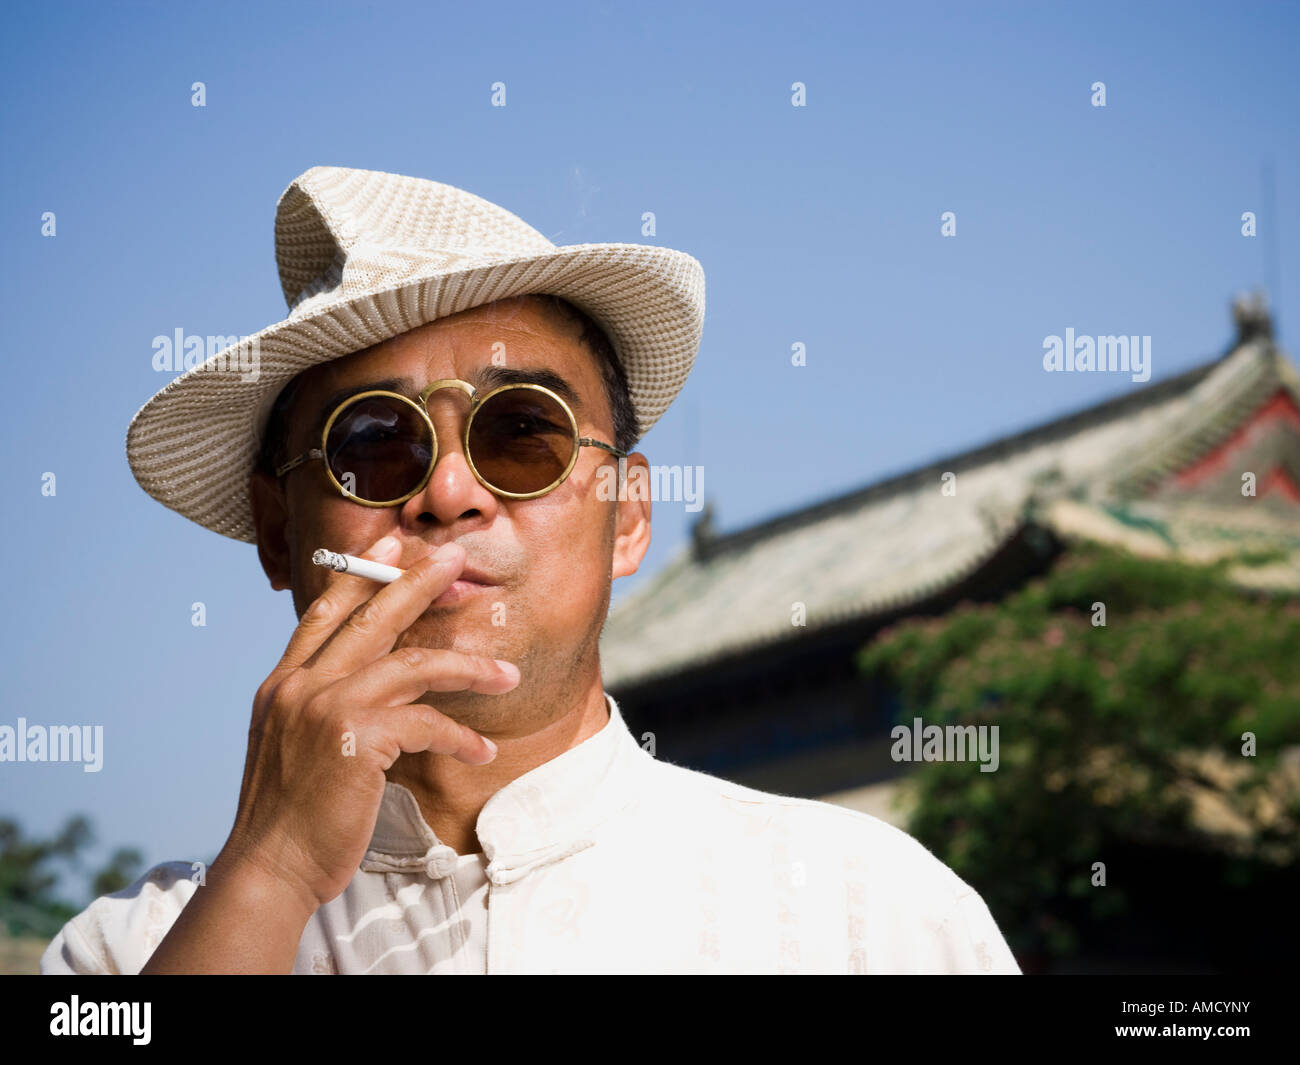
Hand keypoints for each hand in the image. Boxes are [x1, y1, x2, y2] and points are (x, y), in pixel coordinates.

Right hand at [218, 535, 517, 913]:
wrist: (270, 869)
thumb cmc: (290, 816)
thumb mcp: (290, 745)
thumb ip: (317, 706)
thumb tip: (360, 683)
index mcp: (282, 685)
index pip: (321, 613)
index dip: (358, 575)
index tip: (391, 545)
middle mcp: (299, 687)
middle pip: (370, 617)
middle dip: (417, 581)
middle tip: (456, 558)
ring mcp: (326, 710)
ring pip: (412, 664)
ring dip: (468, 667)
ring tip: (508, 674)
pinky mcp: (356, 741)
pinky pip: (427, 724)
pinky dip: (460, 737)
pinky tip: (482, 751)